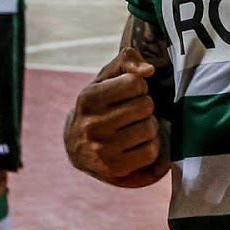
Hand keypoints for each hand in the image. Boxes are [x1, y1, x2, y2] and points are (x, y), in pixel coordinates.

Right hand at [65, 47, 165, 185]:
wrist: (77, 148)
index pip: (135, 83)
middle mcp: (92, 125)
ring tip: (136, 126)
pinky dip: (151, 146)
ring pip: (150, 128)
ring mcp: (103, 149)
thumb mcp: (105, 78)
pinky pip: (151, 152)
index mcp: (89, 98)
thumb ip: (127, 61)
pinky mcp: (115, 168)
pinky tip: (139, 143)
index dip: (138, 85)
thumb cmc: (98, 106)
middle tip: (134, 111)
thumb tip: (149, 70)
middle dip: (144, 105)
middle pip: (145, 106)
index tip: (130, 92)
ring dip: (148, 125)